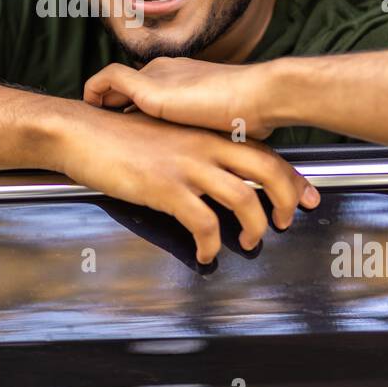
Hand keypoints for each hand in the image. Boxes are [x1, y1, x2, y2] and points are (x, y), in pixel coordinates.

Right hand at [50, 103, 318, 263]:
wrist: (80, 132)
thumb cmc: (116, 137)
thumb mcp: (165, 137)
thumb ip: (192, 151)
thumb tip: (211, 174)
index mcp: (206, 133)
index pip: (264, 152)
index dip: (291, 177)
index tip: (307, 196)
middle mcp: (204, 146)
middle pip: (267, 171)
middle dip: (288, 201)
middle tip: (289, 223)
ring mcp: (187, 166)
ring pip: (244, 199)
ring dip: (254, 228)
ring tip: (247, 244)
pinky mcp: (165, 187)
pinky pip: (204, 223)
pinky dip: (210, 244)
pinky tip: (205, 254)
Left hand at [84, 57, 276, 139]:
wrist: (259, 98)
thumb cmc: (253, 116)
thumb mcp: (225, 131)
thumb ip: (207, 141)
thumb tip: (207, 166)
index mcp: (186, 81)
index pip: (152, 92)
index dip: (136, 109)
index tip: (126, 125)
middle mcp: (168, 73)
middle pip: (129, 88)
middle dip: (114, 105)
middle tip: (101, 123)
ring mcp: (157, 78)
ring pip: (115, 82)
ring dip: (101, 98)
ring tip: (90, 116)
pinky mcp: (150, 88)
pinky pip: (108, 79)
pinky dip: (96, 89)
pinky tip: (90, 104)